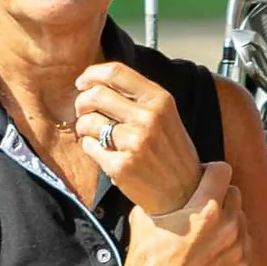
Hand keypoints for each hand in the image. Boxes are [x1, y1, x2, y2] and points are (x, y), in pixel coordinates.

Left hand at [74, 61, 200, 213]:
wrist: (185, 194)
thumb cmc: (170, 152)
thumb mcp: (165, 116)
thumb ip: (138, 97)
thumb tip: (96, 81)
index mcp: (160, 100)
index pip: (115, 72)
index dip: (91, 75)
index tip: (82, 83)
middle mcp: (148, 117)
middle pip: (95, 95)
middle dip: (81, 102)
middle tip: (83, 112)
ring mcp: (134, 142)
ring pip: (88, 121)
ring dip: (84, 127)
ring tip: (95, 135)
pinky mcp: (121, 166)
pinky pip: (88, 146)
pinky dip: (90, 148)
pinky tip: (104, 153)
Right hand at [111, 163, 248, 265]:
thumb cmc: (145, 261)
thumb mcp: (144, 218)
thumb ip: (161, 198)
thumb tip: (160, 185)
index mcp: (206, 210)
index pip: (222, 171)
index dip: (210, 171)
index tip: (202, 176)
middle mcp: (227, 228)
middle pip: (235, 193)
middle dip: (221, 194)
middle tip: (203, 203)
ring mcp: (237, 250)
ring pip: (241, 219)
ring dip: (227, 220)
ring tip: (206, 229)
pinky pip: (244, 244)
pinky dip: (231, 243)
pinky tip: (212, 249)